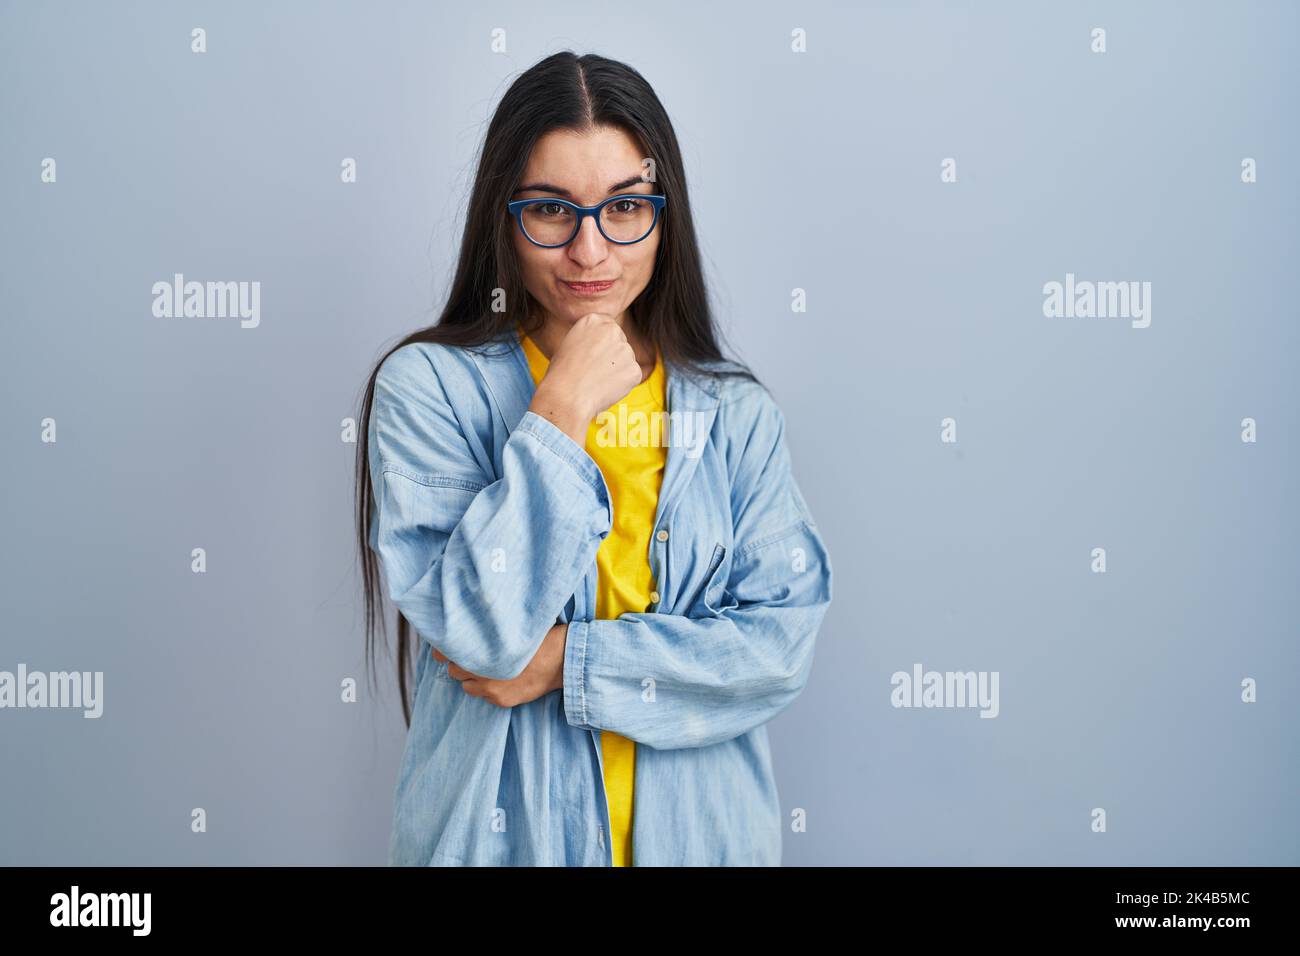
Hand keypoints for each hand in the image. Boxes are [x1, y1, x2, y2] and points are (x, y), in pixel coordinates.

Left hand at [431, 624, 567, 706]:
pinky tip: (500, 679)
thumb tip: (466, 629)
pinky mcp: (501, 700)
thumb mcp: (508, 629)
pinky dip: (486, 689)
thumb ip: (485, 632)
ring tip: (485, 669)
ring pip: (466, 686)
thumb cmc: (537, 638)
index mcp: (481, 651)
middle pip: (454, 670)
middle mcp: (482, 672)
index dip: (446, 650)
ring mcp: (491, 689)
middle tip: (470, 656)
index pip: (446, 654)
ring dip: (471, 678)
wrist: (562, 660)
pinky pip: (483, 696)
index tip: (449, 645)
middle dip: (460, 663)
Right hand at [527, 313, 641, 444]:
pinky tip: (605, 389)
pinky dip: (623, 384)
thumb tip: (603, 347)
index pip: (607, 328)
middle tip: (594, 371)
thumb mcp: (571, 344)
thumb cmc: (562, 374)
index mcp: (594, 320)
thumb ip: (591, 340)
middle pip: (620, 342)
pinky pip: (631, 376)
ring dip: (617, 370)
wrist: (566, 396)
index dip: (601, 345)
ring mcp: (626, 349)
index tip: (592, 356)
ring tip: (596, 381)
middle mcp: (613, 330)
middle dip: (612, 356)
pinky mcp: (634, 369)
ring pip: (626, 360)